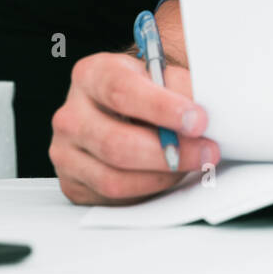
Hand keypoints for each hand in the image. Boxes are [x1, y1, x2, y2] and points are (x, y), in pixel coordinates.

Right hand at [50, 50, 219, 205]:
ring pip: (114, 178)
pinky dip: (148, 190)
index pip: (121, 91)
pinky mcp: (73, 184)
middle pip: (116, 143)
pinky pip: (113, 198)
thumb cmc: (144, 91)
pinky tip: (167, 175)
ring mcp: (66, 152)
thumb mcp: (161, 75)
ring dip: (162, 176)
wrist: (123, 109)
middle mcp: (71, 115)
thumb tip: (201, 115)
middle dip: (169, 152)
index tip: (197, 120)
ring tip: (191, 164)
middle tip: (206, 151)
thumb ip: (180, 88)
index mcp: (91, 75)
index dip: (162, 108)